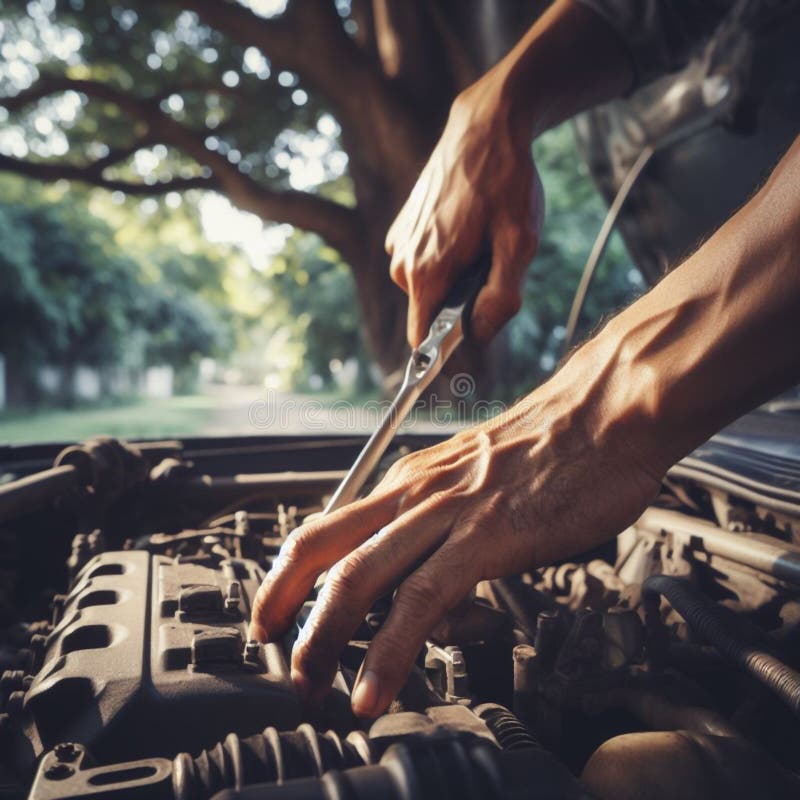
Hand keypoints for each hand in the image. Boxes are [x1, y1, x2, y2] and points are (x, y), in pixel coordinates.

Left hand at [249, 343, 662, 716]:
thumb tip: (432, 567)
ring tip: (309, 685)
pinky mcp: (486, 537)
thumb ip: (447, 520)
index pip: (330, 527)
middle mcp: (415, 491)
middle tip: (269, 649)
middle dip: (283, 603)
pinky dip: (390, 651)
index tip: (279, 609)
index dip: (293, 573)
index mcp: (411, 479)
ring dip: (322, 638)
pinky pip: (422, 600)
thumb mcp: (480, 480)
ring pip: (358, 577)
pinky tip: (376, 688)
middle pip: (321, 547)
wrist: (604, 412)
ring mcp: (447, 513)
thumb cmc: (554, 445)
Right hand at [385, 70, 543, 346]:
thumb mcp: (520, 242)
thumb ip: (502, 297)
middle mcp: (402, 264)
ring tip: (480, 237)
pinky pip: (424, 263)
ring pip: (429, 288)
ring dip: (455, 277)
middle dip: (462, 302)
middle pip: (433, 313)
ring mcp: (399, 244)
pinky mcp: (401, 229)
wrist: (483, 126)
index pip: (423, 341)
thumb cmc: (505, 183)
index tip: (467, 348)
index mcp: (427, 274)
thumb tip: (480, 336)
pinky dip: (446, 257)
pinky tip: (466, 226)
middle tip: (493, 261)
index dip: (446, 353)